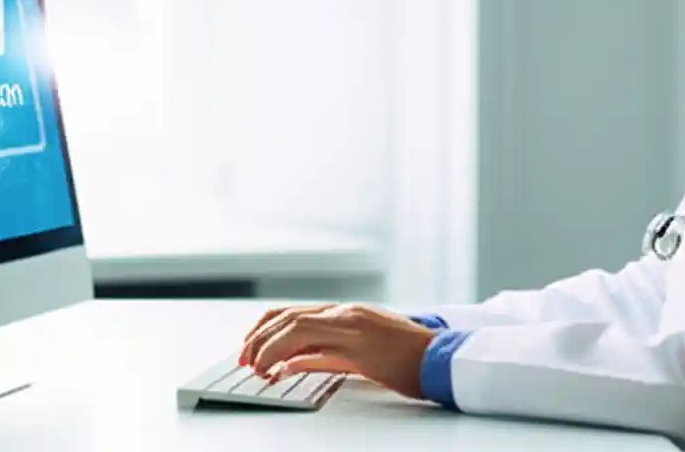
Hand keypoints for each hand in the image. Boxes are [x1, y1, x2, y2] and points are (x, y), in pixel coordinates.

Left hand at [238, 302, 436, 398]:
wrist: (441, 358)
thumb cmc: (407, 357)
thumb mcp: (361, 351)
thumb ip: (326, 353)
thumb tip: (292, 363)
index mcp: (346, 312)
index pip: (292, 312)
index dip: (264, 327)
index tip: (249, 344)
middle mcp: (345, 315)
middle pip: (288, 317)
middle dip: (258, 338)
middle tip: (244, 359)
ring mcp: (352, 329)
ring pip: (296, 328)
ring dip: (269, 347)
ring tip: (256, 367)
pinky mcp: (360, 349)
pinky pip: (318, 350)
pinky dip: (293, 359)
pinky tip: (280, 372)